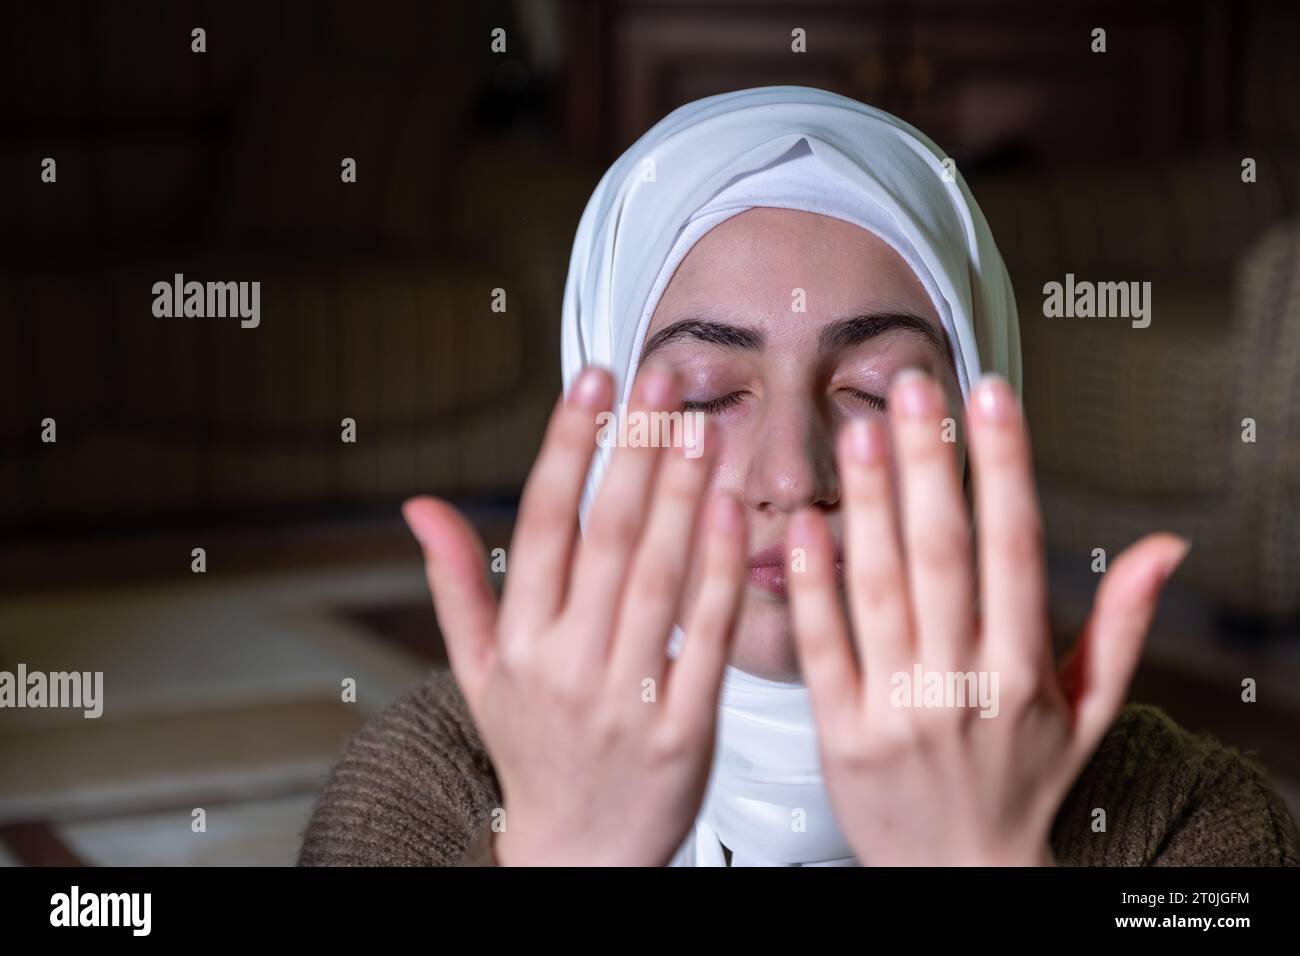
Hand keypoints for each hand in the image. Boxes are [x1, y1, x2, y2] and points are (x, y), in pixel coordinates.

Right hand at [403, 365, 745, 864]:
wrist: (580, 853)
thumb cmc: (535, 749)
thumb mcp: (477, 671)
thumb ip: (455, 583)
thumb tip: (418, 505)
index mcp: (518, 642)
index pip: (543, 524)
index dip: (568, 446)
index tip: (594, 381)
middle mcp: (567, 664)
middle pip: (605, 537)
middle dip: (635, 449)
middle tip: (663, 377)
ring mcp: (627, 697)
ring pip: (658, 575)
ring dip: (682, 493)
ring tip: (703, 422)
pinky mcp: (684, 729)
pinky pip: (706, 636)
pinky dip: (720, 571)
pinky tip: (732, 511)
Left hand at [786, 370, 1188, 865]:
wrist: (957, 872)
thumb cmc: (1020, 781)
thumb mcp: (1088, 710)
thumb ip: (1121, 625)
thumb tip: (1163, 549)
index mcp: (1024, 670)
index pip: (1015, 547)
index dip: (1003, 466)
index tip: (990, 396)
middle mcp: (963, 684)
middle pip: (944, 554)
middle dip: (929, 464)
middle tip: (912, 386)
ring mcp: (898, 708)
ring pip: (882, 590)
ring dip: (869, 506)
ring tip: (858, 430)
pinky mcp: (841, 734)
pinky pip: (825, 648)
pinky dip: (814, 586)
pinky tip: (802, 525)